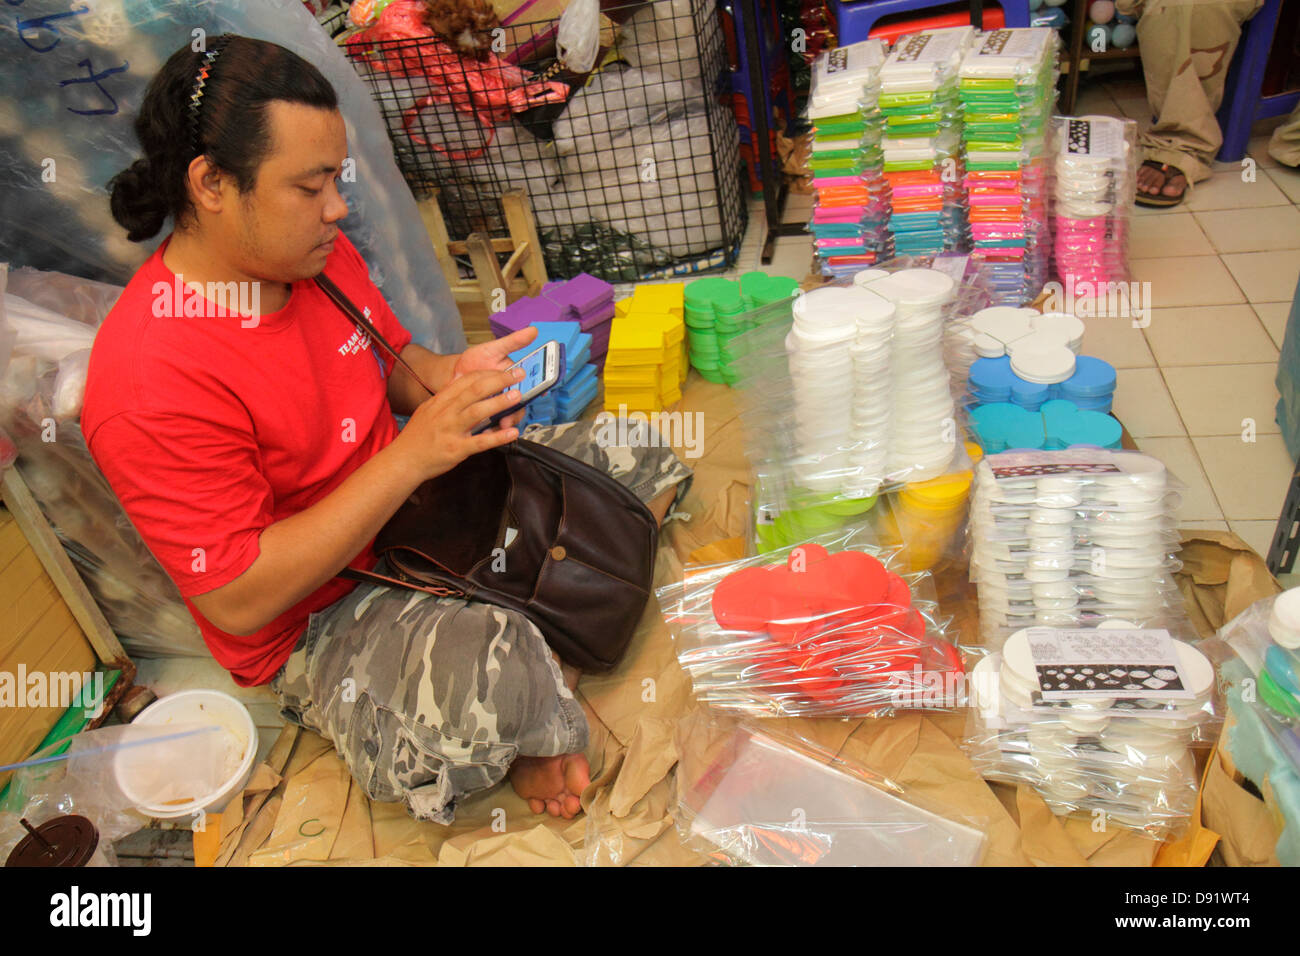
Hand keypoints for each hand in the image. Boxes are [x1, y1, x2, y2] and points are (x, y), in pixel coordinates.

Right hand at [396, 367, 525, 480]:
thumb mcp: (428, 410)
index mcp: (440, 401)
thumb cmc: (417, 436)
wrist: (403, 460)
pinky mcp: (456, 449)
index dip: (487, 373)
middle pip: (475, 390)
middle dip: (499, 380)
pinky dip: (497, 437)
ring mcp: (451, 430)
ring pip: (478, 411)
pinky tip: (512, 433)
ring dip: (500, 403)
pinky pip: (480, 442)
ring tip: (517, 397)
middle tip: (517, 375)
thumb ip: (446, 398)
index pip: (466, 380)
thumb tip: (462, 385)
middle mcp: (446, 412)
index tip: (503, 370)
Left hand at [450, 327, 538, 429]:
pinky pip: (494, 426)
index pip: (533, 385)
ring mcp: (498, 405)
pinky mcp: (486, 415)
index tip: (541, 392)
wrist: (451, 374)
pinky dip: (492, 429)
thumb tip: (533, 331)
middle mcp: (509, 393)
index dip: (539, 390)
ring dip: (508, 423)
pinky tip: (487, 428)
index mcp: (515, 378)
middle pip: (522, 405)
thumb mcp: (493, 349)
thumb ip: (513, 342)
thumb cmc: (474, 361)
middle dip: (518, 412)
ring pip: (510, 418)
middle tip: (512, 415)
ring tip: (500, 424)